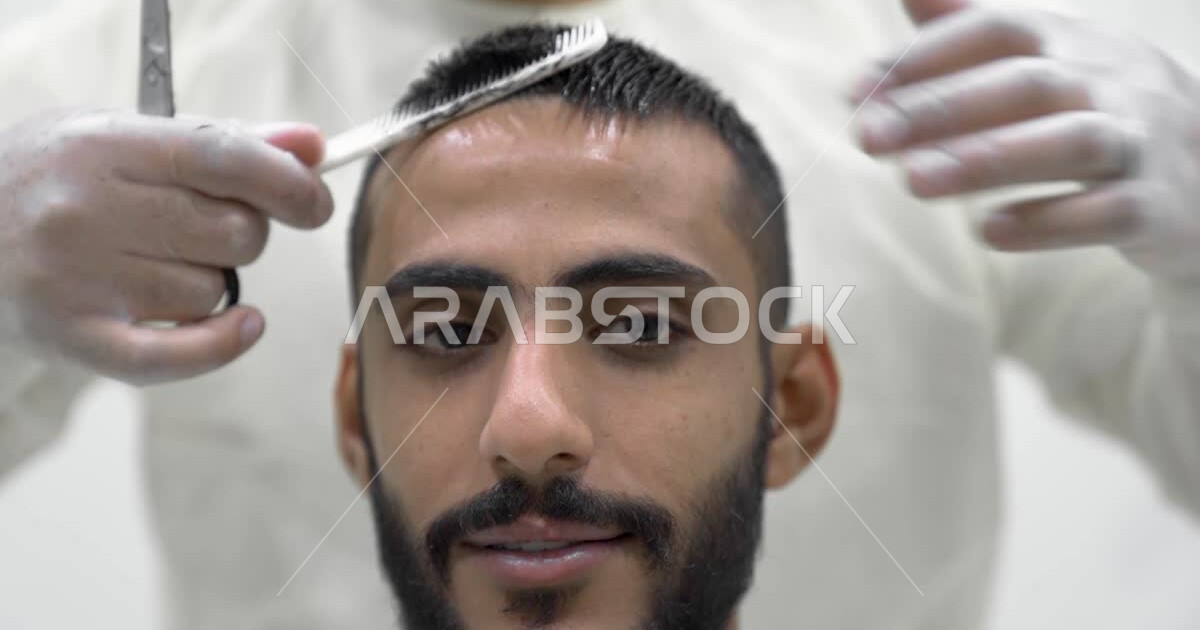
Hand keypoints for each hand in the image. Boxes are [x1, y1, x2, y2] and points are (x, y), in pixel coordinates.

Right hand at [0, 110, 332, 384]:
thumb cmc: (58, 177)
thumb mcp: (127, 136)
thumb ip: (224, 142)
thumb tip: (312, 148)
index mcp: (106, 147)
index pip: (225, 160)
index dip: (288, 183)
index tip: (315, 202)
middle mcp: (87, 211)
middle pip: (234, 233)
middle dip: (243, 231)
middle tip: (199, 225)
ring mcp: (79, 279)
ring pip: (214, 289)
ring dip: (210, 279)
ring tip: (155, 259)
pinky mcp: (77, 337)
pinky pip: (180, 356)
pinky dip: (223, 344)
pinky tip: (244, 325)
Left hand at [856, 0, 1199, 281]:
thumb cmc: (1099, 110)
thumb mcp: (1048, 59)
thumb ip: (973, 28)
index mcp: (1075, 42)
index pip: (999, 29)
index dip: (927, 55)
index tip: (854, 90)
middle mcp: (1112, 82)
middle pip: (1028, 83)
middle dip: (941, 108)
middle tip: (866, 136)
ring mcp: (1143, 143)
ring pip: (1072, 142)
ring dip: (988, 160)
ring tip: (912, 181)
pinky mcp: (1159, 208)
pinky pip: (1111, 212)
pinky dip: (1049, 222)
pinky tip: (987, 232)